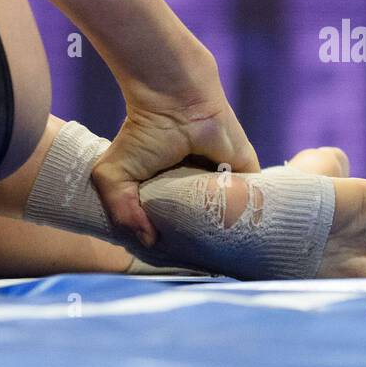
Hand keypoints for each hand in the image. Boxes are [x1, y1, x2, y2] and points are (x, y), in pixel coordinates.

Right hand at [91, 81, 259, 246]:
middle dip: (196, 245)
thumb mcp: (113, 177)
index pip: (170, 226)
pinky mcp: (245, 176)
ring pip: (225, 220)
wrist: (176, 103)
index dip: (168, 245)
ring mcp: (219, 185)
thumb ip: (123, 213)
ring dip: (222, 235)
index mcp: (165, 192)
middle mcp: (193, 190)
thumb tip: (149, 241)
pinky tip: (241, 238)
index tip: (167, 259)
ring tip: (216, 256)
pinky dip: (248, 219)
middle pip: (199, 227)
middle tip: (193, 263)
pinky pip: (252, 204)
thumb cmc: (143, 134)